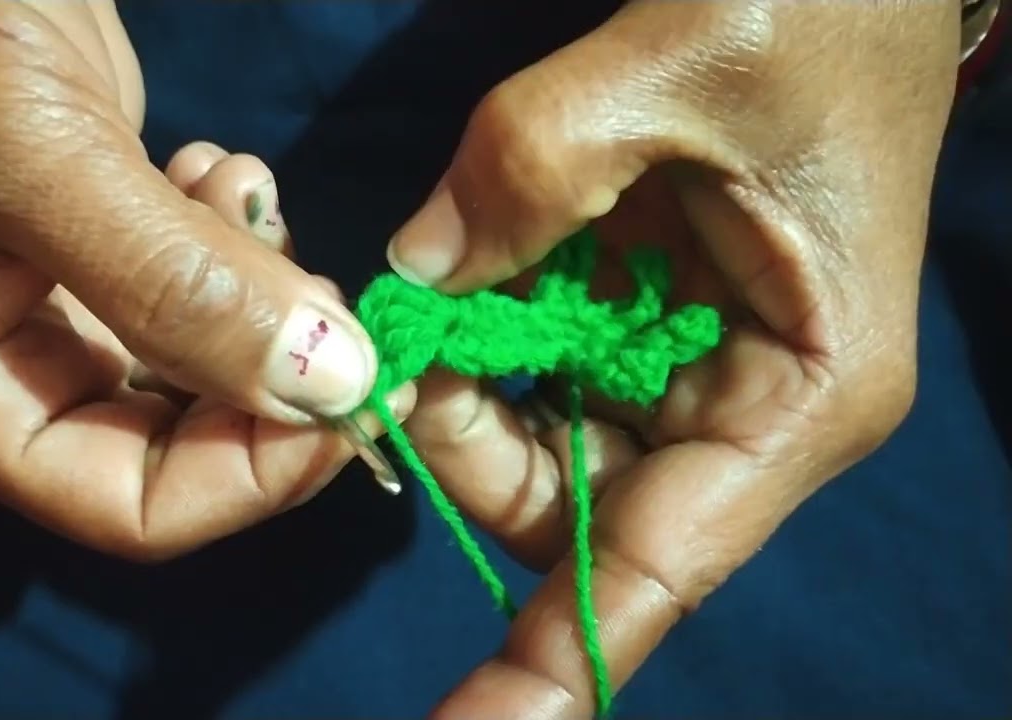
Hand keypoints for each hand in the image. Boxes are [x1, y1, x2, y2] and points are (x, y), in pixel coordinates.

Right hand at [0, 1, 397, 559]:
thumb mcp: (31, 152)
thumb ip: (176, 281)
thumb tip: (331, 384)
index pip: (126, 503)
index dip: (253, 474)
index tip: (358, 397)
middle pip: (174, 440)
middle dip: (268, 381)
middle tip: (331, 297)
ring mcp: (43, 294)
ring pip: (195, 356)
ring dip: (254, 297)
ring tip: (242, 194)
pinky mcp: (85, 227)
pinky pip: (188, 277)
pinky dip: (228, 238)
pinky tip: (223, 169)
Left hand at [386, 1, 958, 715]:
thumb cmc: (817, 9)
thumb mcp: (678, 61)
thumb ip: (530, 169)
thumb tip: (416, 279)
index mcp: (798, 388)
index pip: (663, 562)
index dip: (559, 661)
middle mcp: (747, 401)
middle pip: (578, 508)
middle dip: (472, 456)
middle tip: (406, 366)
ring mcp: (694, 362)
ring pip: (547, 444)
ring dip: (465, 396)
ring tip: (430, 313)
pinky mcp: (651, 315)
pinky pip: (545, 369)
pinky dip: (484, 344)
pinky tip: (459, 292)